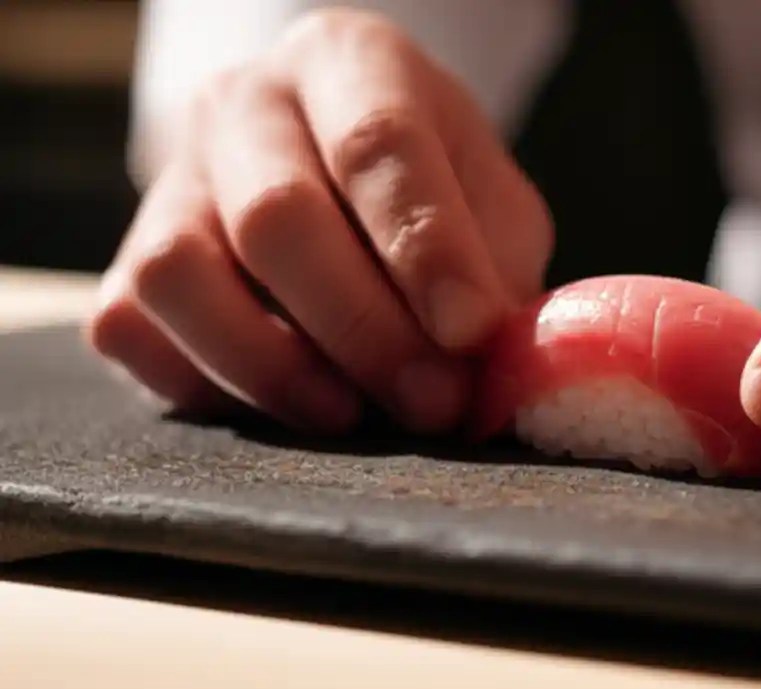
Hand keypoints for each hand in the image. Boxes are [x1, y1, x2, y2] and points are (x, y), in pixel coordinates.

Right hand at [88, 9, 551, 433]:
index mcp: (348, 63)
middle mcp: (244, 104)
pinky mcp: (123, 263)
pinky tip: (285, 403)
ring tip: (353, 413)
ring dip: (273, 367)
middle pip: (275, 215)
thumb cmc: (435, 196)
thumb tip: (487, 365)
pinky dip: (206, 383)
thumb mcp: (494, 209)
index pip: (376, 144)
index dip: (425, 247)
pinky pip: (129, 330)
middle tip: (432, 401)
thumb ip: (498, 273)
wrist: (347, 184)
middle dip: (363, 329)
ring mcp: (171, 181)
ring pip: (179, 273)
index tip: (470, 330)